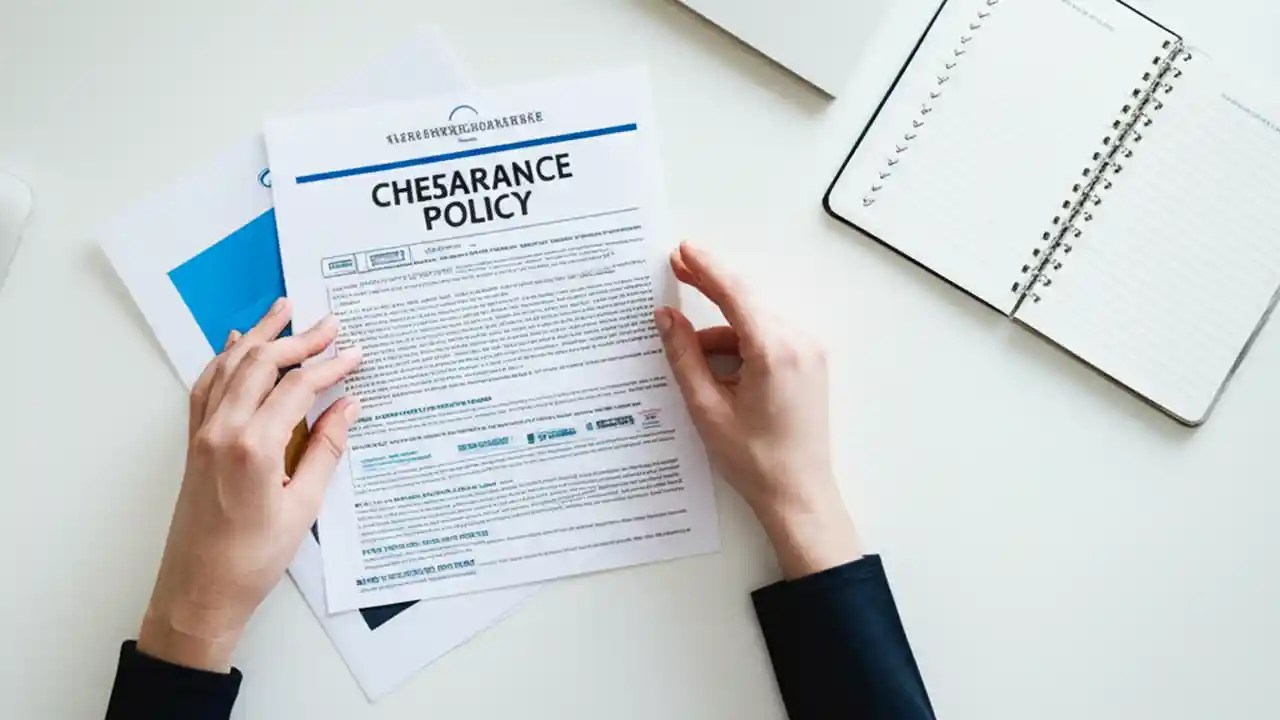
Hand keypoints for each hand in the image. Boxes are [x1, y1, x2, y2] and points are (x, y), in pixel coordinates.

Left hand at [137, 299, 361, 671]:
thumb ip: (326, 449)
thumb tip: (347, 407)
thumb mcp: (303, 506)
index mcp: (253, 447)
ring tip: (284, 311)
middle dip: (298, 339)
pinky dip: (225, 359)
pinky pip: (207, 385)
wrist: (200, 591)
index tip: (355, 353)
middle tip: (330, 323)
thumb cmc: (251, 559)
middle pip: (261, 364)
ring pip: (230, 366)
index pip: (297, 387)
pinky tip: (237, 345)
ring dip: (260, 336)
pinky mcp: (195, 442)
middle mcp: (222, 431)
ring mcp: (203, 434)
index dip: (330, 365)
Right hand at [655, 243, 861, 578]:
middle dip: (710, 287)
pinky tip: (714, 366)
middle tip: (676, 269)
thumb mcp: (707, 408)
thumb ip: (683, 356)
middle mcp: (799, 343)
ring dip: (721, 329)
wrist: (799, 495)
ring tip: (687, 354)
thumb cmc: (754, 460)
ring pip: (754, 322)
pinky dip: (739, 344)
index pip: (736, 294)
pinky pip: (767, 338)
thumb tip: (665, 317)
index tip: (682, 250)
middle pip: (747, 302)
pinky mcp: (809, 364)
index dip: (706, 268)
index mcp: (775, 351)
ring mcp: (809, 352)